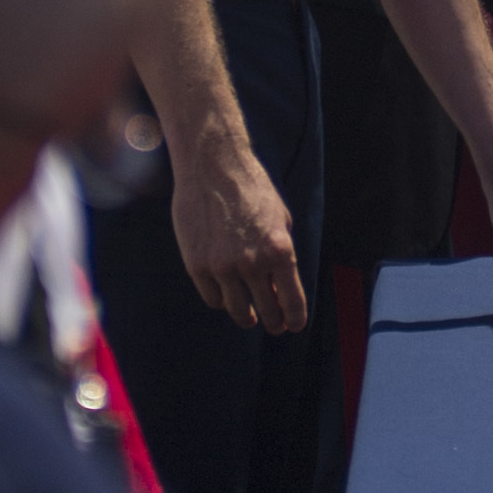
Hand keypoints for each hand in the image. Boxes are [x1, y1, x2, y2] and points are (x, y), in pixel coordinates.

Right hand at [171, 139, 306, 335]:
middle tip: (275, 325)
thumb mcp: (279, 219)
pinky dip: (222, 300)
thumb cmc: (251, 189)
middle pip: (268, 311)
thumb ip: (282, 254)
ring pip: (238, 310)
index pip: (292, 301)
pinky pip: (213, 298)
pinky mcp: (197, 264)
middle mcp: (253, 263)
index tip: (294, 326)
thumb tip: (280, 288)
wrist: (213, 166)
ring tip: (250, 317)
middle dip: (274, 322)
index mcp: (280, 250)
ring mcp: (223, 266)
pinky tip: (227, 297)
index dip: (295, 319)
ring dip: (247, 317)